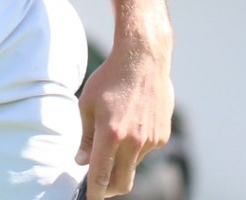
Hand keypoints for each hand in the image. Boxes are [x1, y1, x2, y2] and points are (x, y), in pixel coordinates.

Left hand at [74, 41, 172, 198]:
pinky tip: (133, 121)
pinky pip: (146, 150)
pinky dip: (136, 146)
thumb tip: (82, 161)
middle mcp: (133, 140)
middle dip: (110, 189)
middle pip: (122, 182)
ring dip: (123, 161)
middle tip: (100, 184)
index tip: (90, 199)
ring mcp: (151, 139)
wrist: (143, 59)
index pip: (101, 175)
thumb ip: (86, 137)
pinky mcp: (163, 134)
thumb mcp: (88, 104)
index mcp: (111, 133)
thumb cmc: (110, 78)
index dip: (94, 192)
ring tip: (117, 132)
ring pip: (134, 164)